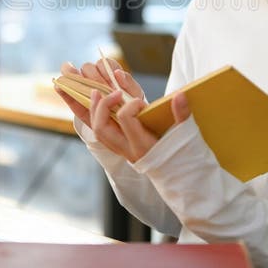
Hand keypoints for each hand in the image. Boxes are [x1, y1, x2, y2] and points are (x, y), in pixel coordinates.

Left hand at [55, 58, 190, 162]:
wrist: (178, 178)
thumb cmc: (182, 155)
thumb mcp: (184, 135)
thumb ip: (182, 115)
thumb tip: (181, 95)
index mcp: (142, 146)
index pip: (126, 119)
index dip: (131, 105)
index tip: (141, 101)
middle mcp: (127, 149)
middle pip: (101, 128)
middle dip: (101, 107)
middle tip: (107, 92)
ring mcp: (121, 149)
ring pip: (96, 130)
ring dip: (90, 108)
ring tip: (90, 89)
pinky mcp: (119, 146)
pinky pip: (97, 129)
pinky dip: (88, 112)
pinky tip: (83, 96)